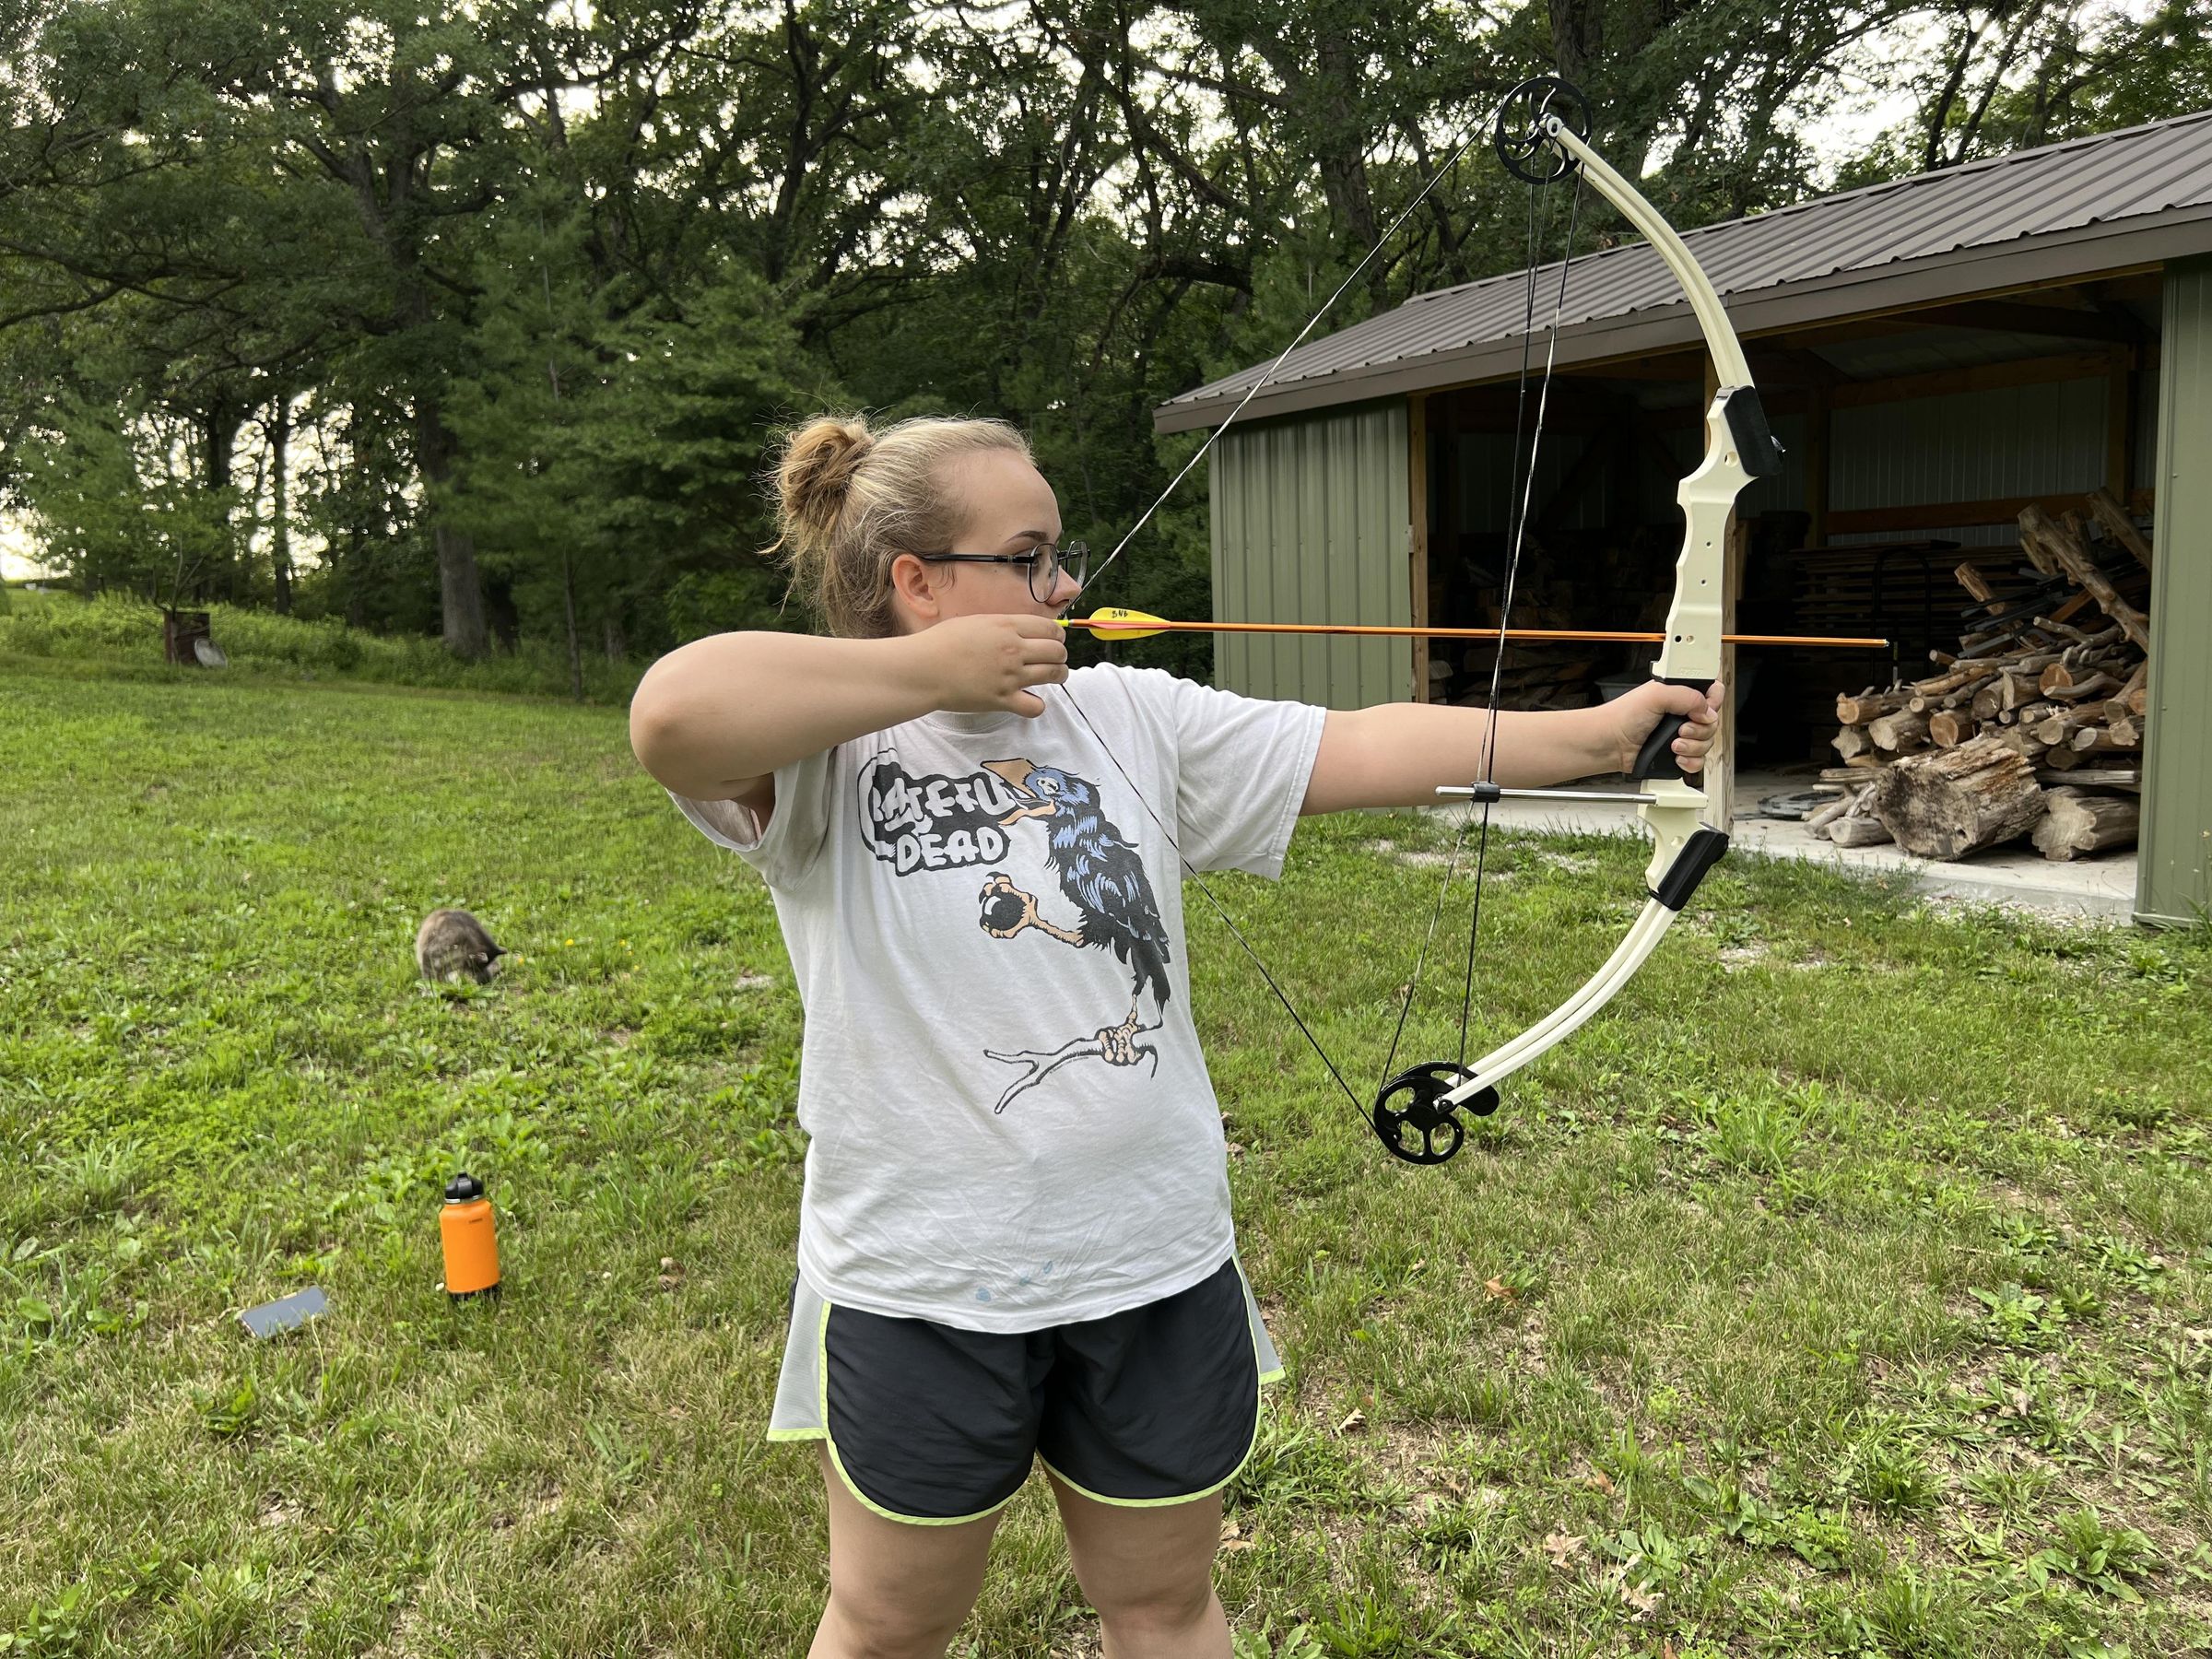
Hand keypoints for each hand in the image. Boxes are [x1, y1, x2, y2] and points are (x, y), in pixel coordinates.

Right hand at [910, 612, 1069, 716]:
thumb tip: (1020, 631)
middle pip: (1057, 651)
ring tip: (1052, 676)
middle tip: (1053, 659)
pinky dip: (1037, 705)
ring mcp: (1010, 676)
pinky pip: (1035, 706)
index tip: (1055, 640)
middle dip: (1060, 655)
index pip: (1050, 629)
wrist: (923, 669)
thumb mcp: (976, 622)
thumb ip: (1002, 626)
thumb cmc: (942, 642)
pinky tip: (1029, 700)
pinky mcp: (1002, 700)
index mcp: (1007, 627)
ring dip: (1058, 675)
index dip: (1058, 635)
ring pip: (1054, 675)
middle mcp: (1014, 650)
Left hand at [1610, 679, 1723, 774]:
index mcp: (1680, 694)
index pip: (1712, 693)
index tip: (1702, 710)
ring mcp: (1681, 735)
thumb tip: (1706, 710)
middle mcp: (1683, 714)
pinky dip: (1690, 762)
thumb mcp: (1656, 694)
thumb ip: (1686, 696)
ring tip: (1673, 745)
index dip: (1713, 702)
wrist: (1610, 744)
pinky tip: (1676, 757)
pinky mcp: (1678, 754)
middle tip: (1680, 730)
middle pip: (1713, 722)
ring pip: (1707, 743)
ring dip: (1693, 746)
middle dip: (1700, 729)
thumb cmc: (1623, 716)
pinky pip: (1698, 761)